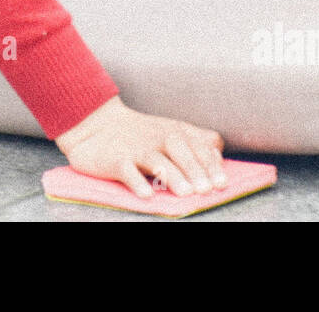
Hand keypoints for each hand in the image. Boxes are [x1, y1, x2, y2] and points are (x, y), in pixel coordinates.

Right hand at [54, 96, 227, 198]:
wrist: (97, 124)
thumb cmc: (142, 135)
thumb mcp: (171, 132)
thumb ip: (197, 142)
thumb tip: (219, 157)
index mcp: (176, 132)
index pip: (199, 145)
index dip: (211, 164)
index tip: (221, 183)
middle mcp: (158, 138)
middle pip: (180, 150)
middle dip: (195, 169)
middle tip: (206, 190)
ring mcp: (136, 148)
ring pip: (156, 160)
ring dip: (172, 176)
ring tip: (185, 193)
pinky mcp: (115, 159)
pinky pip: (127, 170)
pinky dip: (136, 182)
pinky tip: (147, 195)